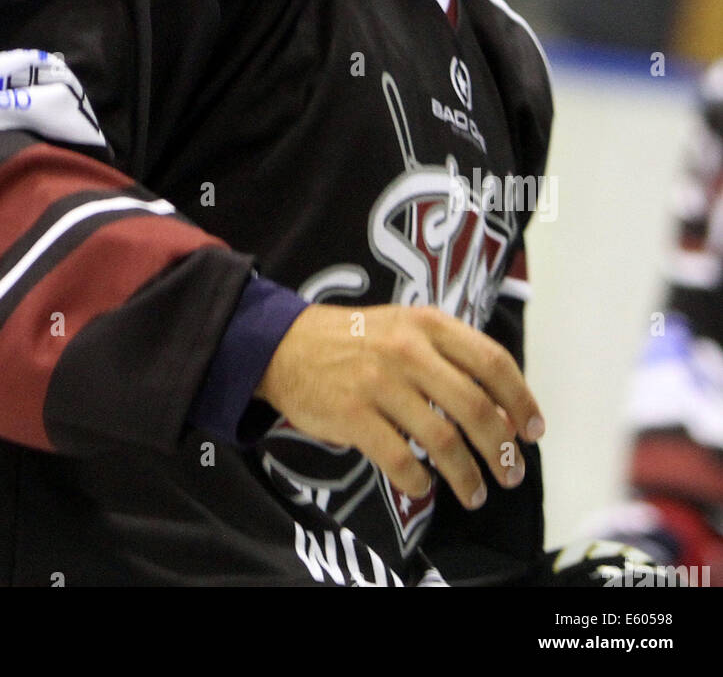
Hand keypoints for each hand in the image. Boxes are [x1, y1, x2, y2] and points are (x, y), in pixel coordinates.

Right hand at [254, 302, 544, 511]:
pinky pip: (400, 460)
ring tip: (476, 494)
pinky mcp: (353, 414)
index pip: (492, 361)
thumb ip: (451, 361)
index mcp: (428, 324)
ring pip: (442, 440)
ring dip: (467, 476)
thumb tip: (502, 413)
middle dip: (502, 449)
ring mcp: (379, 382)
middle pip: (475, 408)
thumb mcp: (405, 330)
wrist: (286, 345)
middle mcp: (408, 351)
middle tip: (511, 474)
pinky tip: (423, 487)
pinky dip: (418, 482)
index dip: (521, 400)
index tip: (534, 432)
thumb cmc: (355, 341)